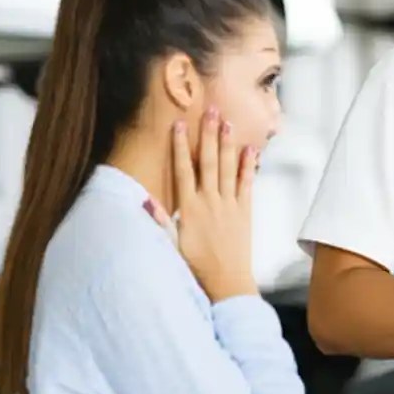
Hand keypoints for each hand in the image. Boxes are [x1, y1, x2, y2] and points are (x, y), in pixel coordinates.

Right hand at [163, 106, 258, 302]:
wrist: (227, 282)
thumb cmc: (196, 266)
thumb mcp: (172, 244)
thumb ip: (159, 220)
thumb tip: (142, 200)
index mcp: (189, 209)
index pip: (183, 171)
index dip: (179, 147)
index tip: (178, 125)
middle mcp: (210, 202)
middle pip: (207, 162)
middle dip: (208, 136)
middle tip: (210, 111)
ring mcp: (229, 205)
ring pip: (227, 168)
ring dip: (227, 144)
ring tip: (228, 122)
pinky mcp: (244, 212)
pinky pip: (246, 185)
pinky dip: (248, 167)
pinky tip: (250, 150)